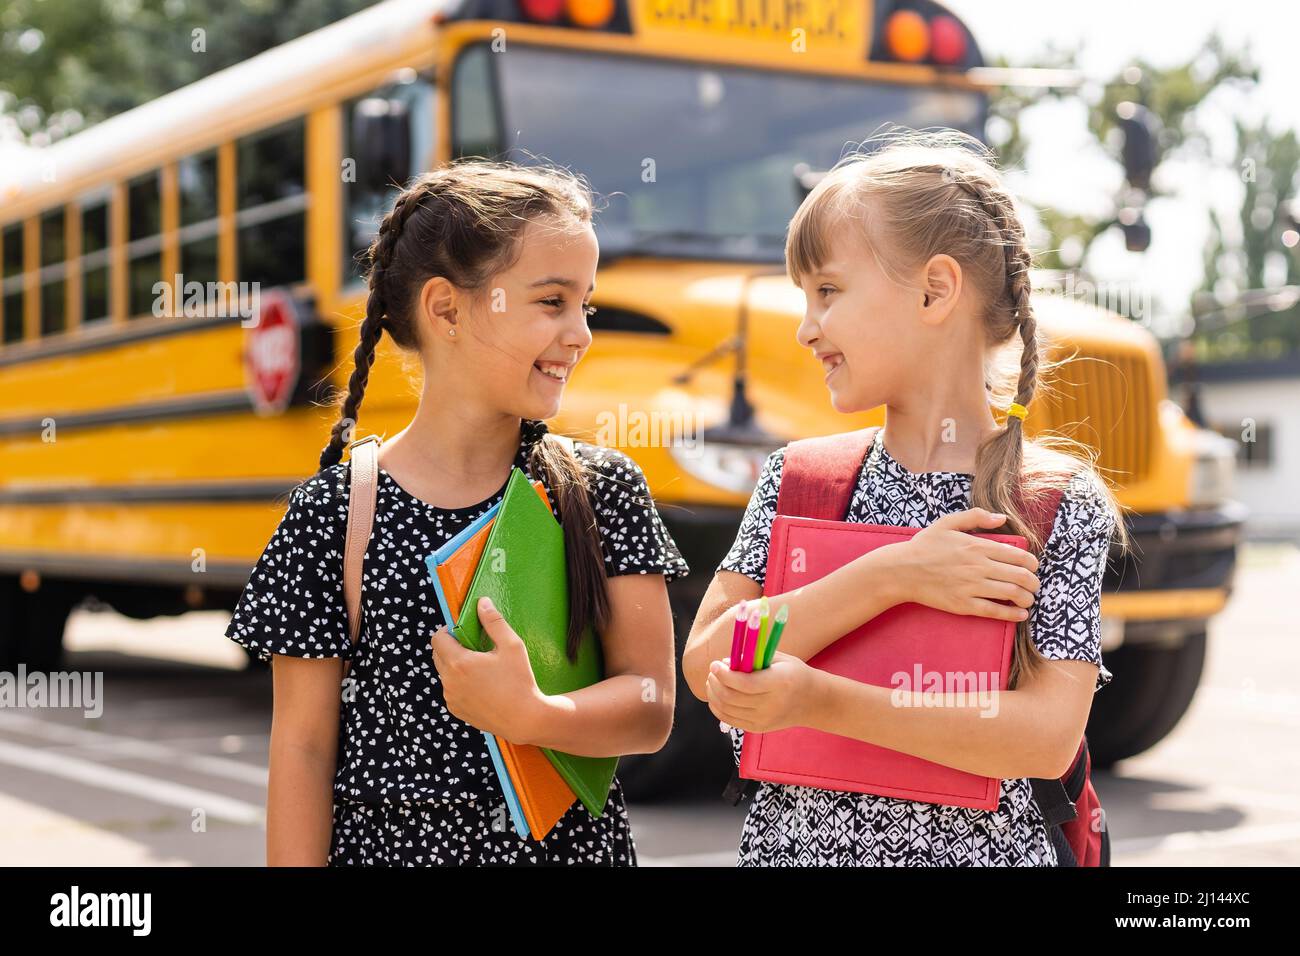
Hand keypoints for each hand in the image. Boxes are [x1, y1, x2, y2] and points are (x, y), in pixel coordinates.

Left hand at [429, 596, 546, 741]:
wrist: (525, 719)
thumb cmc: (520, 681)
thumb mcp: (512, 646)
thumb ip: (494, 622)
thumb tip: (482, 603)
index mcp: (459, 663)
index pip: (438, 639)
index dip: (447, 630)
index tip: (461, 629)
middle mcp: (449, 682)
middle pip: (438, 655)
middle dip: (451, 646)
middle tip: (474, 646)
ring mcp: (451, 698)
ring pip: (444, 673)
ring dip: (455, 665)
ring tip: (480, 666)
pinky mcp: (456, 710)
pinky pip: (451, 689)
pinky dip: (460, 683)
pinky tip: (481, 684)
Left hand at [705, 651, 820, 733]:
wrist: (813, 701)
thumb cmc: (794, 673)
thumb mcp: (779, 659)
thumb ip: (752, 658)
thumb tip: (724, 662)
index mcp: (779, 683)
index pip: (744, 684)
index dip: (725, 674)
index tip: (715, 664)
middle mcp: (771, 705)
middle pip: (732, 698)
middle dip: (716, 682)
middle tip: (712, 670)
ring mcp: (764, 720)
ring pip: (727, 710)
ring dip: (713, 694)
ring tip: (712, 681)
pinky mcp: (758, 728)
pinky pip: (729, 720)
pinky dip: (717, 707)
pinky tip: (716, 695)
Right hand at [885, 508, 1040, 621]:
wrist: (902, 570)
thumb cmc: (924, 546)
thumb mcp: (947, 523)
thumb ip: (976, 516)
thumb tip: (1001, 518)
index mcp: (978, 546)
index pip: (1018, 556)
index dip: (1032, 564)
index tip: (1032, 568)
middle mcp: (979, 566)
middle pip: (1021, 576)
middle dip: (1034, 583)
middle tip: (1034, 586)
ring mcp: (972, 587)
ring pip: (1012, 594)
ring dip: (1027, 598)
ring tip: (1027, 599)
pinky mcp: (964, 604)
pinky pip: (995, 611)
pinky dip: (1013, 614)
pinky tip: (1020, 614)